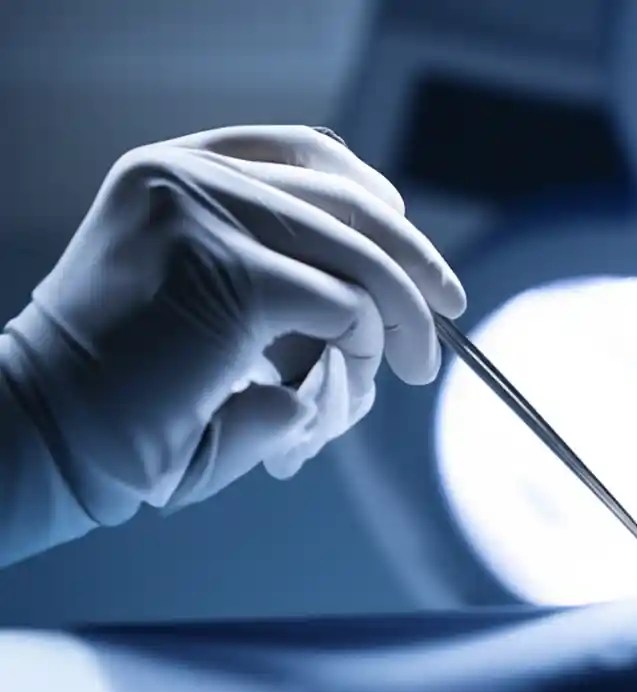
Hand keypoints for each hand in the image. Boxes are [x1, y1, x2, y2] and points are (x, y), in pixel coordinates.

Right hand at [2, 125, 463, 529]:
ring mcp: (205, 215)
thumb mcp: (205, 310)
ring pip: (360, 255)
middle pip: (350, 198)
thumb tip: (381, 308)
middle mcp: (186, 174)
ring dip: (400, 317)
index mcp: (175, 171)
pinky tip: (348, 386)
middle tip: (449, 315)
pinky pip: (346, 307)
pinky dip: (366, 349)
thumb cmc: (125, 401)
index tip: (414, 253)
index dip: (376, 202)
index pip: (308, 154)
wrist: (41, 445)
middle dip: (415, 261)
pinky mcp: (230, 274)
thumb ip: (282, 285)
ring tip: (409, 369)